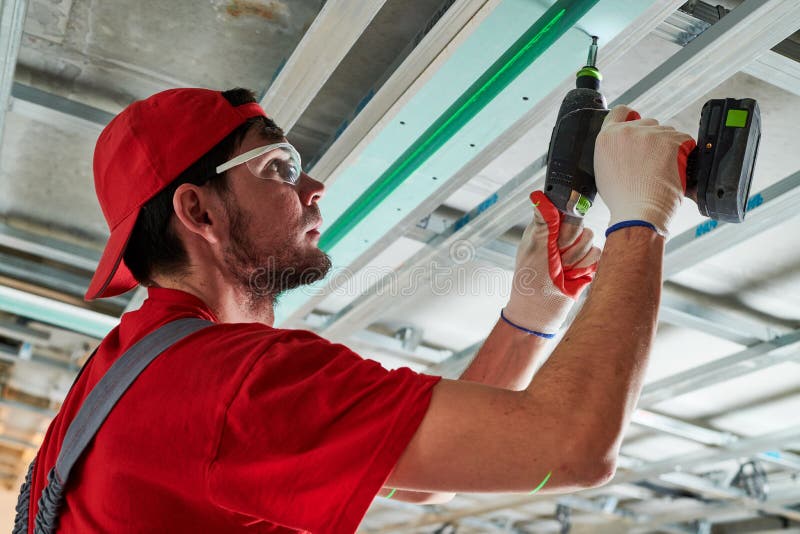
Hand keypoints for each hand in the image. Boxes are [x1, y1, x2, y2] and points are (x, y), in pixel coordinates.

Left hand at [503, 191, 600, 335]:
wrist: (541, 310)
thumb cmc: (530, 281)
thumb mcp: (535, 249)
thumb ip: (543, 222)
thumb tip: (538, 195)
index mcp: (544, 227)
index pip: (565, 209)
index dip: (564, 224)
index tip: (556, 238)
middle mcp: (560, 235)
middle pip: (580, 224)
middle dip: (569, 244)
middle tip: (555, 259)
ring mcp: (575, 248)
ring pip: (590, 239)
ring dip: (576, 259)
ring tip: (561, 270)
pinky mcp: (587, 262)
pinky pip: (597, 254)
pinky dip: (585, 267)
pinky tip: (572, 276)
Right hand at [594, 105, 695, 235]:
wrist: (638, 212)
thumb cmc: (622, 199)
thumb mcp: (603, 170)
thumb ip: (612, 149)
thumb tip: (625, 145)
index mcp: (607, 137)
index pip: (620, 111)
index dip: (630, 116)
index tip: (636, 120)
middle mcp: (628, 131)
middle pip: (647, 123)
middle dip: (652, 137)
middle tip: (653, 160)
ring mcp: (651, 134)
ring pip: (666, 132)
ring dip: (668, 145)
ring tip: (662, 169)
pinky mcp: (672, 140)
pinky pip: (684, 140)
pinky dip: (684, 152)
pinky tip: (674, 169)